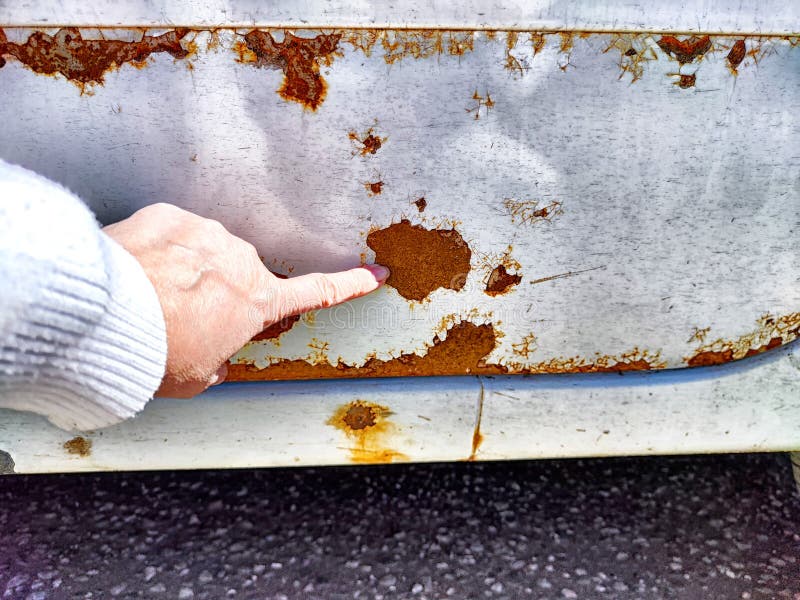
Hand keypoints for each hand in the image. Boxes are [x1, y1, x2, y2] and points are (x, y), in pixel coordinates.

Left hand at [103, 203, 387, 397]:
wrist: (104, 317)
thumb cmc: (155, 352)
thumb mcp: (196, 378)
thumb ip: (218, 365)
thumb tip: (218, 360)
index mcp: (258, 302)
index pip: (318, 292)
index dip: (351, 285)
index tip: (375, 273)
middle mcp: (241, 261)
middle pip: (239, 277)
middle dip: (217, 292)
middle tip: (179, 318)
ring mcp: (206, 234)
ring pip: (203, 253)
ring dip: (186, 270)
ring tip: (151, 296)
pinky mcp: (170, 216)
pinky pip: (171, 234)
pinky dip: (158, 251)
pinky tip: (137, 272)